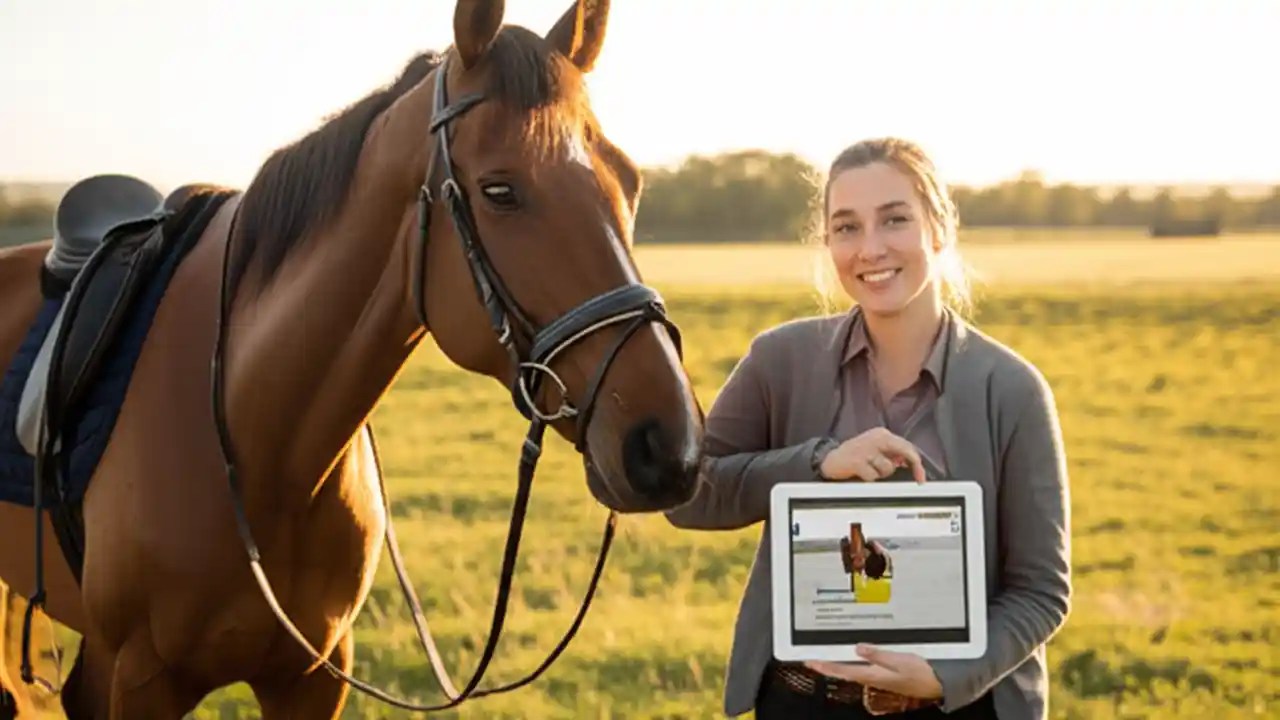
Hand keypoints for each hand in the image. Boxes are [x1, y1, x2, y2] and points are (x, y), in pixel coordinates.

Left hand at [804, 644, 942, 699]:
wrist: (937, 683)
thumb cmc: (921, 673)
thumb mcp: (898, 660)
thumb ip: (877, 654)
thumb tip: (858, 648)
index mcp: (873, 674)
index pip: (843, 670)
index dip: (826, 666)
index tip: (811, 661)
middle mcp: (873, 677)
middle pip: (844, 670)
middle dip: (828, 665)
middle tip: (812, 660)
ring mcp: (879, 676)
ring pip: (852, 670)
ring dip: (838, 664)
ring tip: (826, 658)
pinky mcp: (885, 674)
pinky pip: (863, 668)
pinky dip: (852, 663)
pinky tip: (851, 658)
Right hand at [819, 428, 925, 482]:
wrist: (830, 460)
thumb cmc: (854, 456)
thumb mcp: (875, 450)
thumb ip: (892, 454)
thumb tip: (907, 463)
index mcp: (882, 434)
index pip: (907, 446)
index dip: (917, 462)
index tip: (922, 476)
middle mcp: (876, 438)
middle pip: (905, 451)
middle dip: (914, 466)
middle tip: (918, 479)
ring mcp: (866, 449)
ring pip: (888, 468)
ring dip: (881, 474)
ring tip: (869, 470)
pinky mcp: (857, 461)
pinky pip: (873, 476)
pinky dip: (869, 479)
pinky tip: (861, 473)